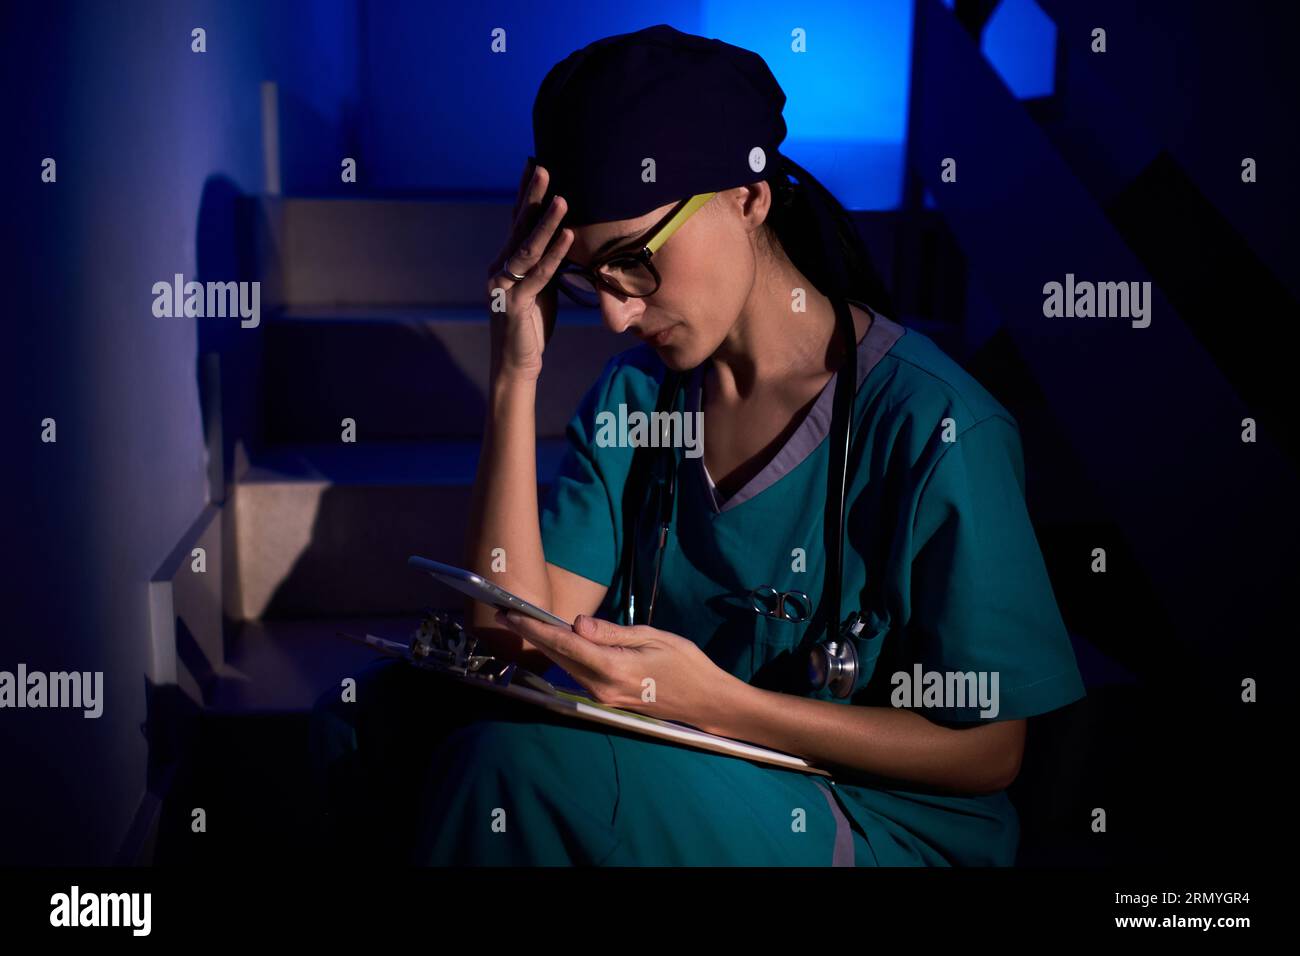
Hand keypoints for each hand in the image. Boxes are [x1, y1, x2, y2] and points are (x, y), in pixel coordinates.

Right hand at [485, 159, 573, 383]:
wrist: (516, 364)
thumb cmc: (530, 326)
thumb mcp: (540, 288)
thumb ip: (545, 264)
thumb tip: (565, 238)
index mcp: (505, 262)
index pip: (516, 220)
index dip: (525, 193)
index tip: (534, 164)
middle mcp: (499, 268)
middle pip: (517, 225)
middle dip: (531, 195)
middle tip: (543, 166)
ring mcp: (504, 285)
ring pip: (527, 247)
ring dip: (545, 221)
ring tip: (563, 198)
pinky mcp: (515, 304)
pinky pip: (538, 274)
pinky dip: (555, 254)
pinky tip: (568, 235)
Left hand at [493, 610, 744, 733]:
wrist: (707, 702)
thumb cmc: (687, 664)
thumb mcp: (653, 637)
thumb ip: (612, 633)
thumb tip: (575, 623)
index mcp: (612, 668)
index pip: (564, 644)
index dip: (534, 627)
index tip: (511, 612)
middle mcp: (602, 687)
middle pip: (558, 657)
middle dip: (531, 635)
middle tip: (506, 612)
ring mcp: (604, 697)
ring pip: (565, 666)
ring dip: (545, 646)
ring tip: (524, 623)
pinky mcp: (608, 700)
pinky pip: (578, 674)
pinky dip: (563, 656)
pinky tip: (556, 642)